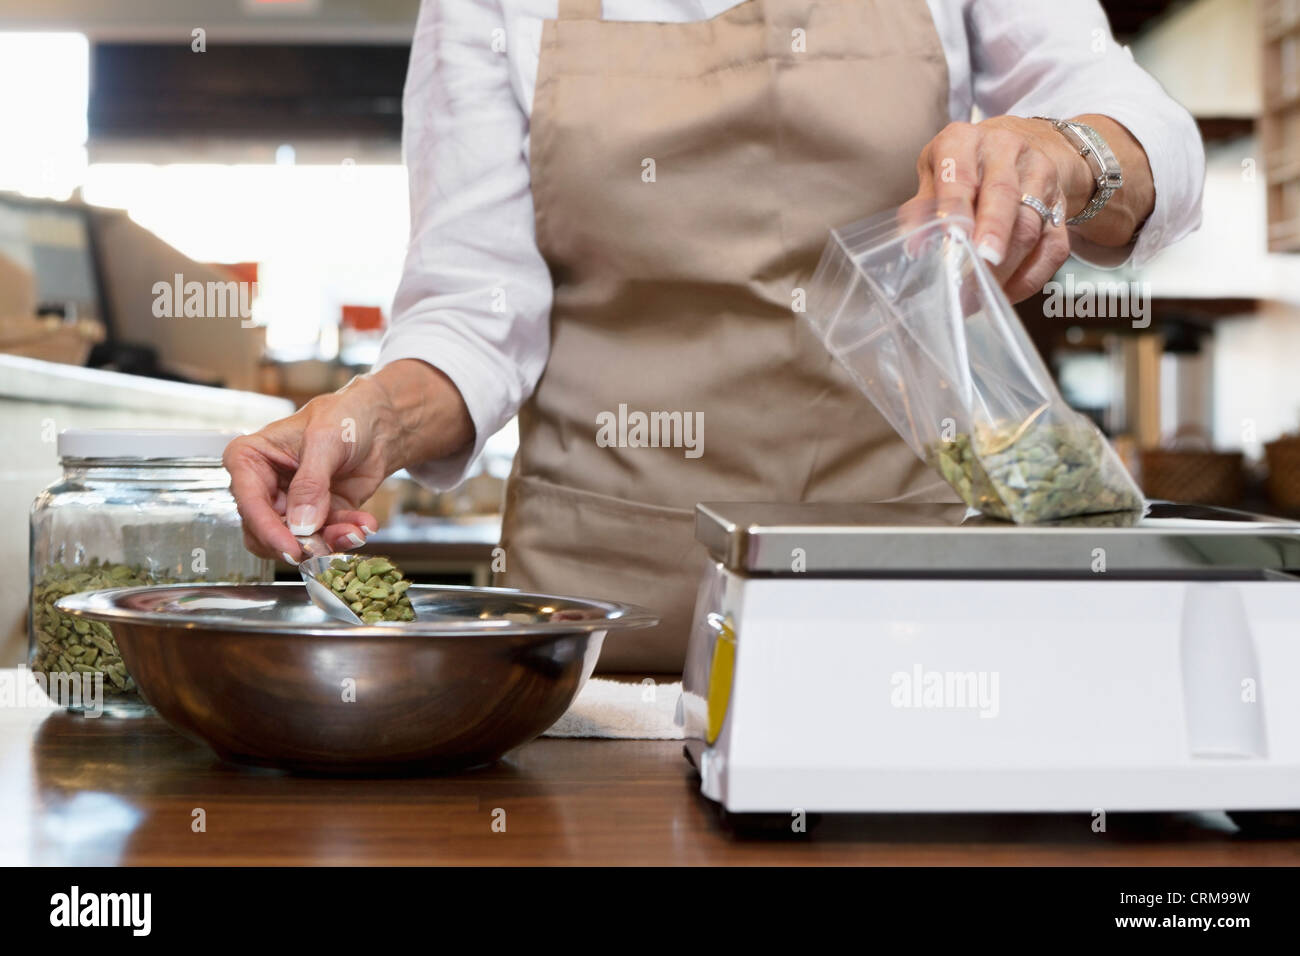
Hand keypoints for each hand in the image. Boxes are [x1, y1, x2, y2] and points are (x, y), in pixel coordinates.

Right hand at [224, 359, 474, 561]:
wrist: (378, 424)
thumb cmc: (344, 416)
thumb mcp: (325, 440)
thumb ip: (311, 482)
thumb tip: (301, 524)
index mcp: (250, 459)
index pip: (249, 502)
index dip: (268, 530)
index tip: (291, 549)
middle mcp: (264, 486)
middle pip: (265, 532)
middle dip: (298, 542)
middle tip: (325, 546)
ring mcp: (290, 504)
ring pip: (296, 541)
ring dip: (328, 540)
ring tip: (356, 530)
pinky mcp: (318, 516)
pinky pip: (325, 538)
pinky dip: (345, 535)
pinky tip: (364, 525)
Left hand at [907, 116, 1096, 302]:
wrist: (1018, 146)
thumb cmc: (961, 168)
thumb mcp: (933, 175)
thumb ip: (922, 208)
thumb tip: (915, 247)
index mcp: (964, 141)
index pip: (959, 174)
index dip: (955, 207)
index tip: (953, 238)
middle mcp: (1005, 151)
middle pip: (1002, 197)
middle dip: (992, 235)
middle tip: (979, 268)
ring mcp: (1039, 176)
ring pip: (1030, 225)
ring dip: (1006, 266)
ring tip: (981, 295)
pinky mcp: (1060, 206)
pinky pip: (1052, 247)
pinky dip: (1030, 277)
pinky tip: (1006, 294)